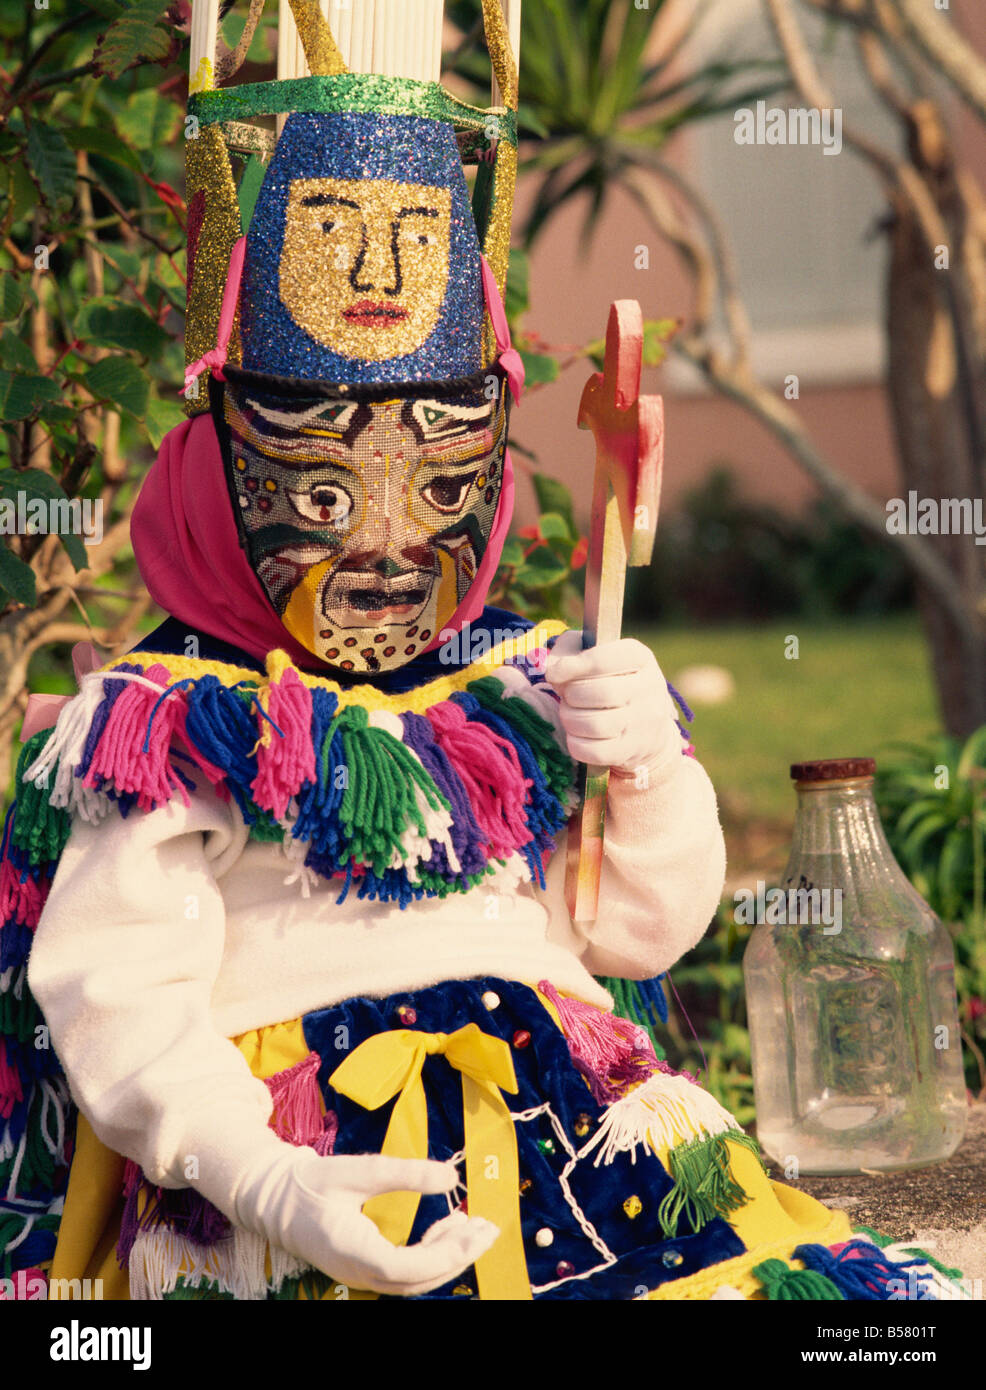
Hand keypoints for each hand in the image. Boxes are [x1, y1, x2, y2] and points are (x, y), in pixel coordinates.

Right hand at [233, 1145, 498, 1296]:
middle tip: (489, 1229)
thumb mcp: (357, 1170)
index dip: (441, 1254)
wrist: (277, 1201)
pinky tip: (448, 1228)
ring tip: (475, 1226)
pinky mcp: (366, 1270)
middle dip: (458, 1257)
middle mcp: (357, 1272)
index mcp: (351, 1249)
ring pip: (414, 1281)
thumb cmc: (312, 1183)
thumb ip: (404, 1173)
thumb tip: (451, 1174)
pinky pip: (406, 1273)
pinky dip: (432, 1255)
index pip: (403, 1266)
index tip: (470, 1230)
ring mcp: (361, 1276)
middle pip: (416, 1280)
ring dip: (449, 1257)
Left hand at [544, 632, 679, 776]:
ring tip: (572, 715)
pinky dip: (576, 744)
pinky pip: (594, 751)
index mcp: (640, 657)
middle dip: (571, 696)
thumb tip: (552, 671)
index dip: (572, 666)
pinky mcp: (632, 750)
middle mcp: (648, 688)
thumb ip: (569, 651)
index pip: (604, 659)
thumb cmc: (612, 682)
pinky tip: (579, 735)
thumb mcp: (596, 655)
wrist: (649, 729)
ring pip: (594, 724)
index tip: (554, 674)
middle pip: (598, 692)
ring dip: (570, 719)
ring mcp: (643, 722)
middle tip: (567, 697)